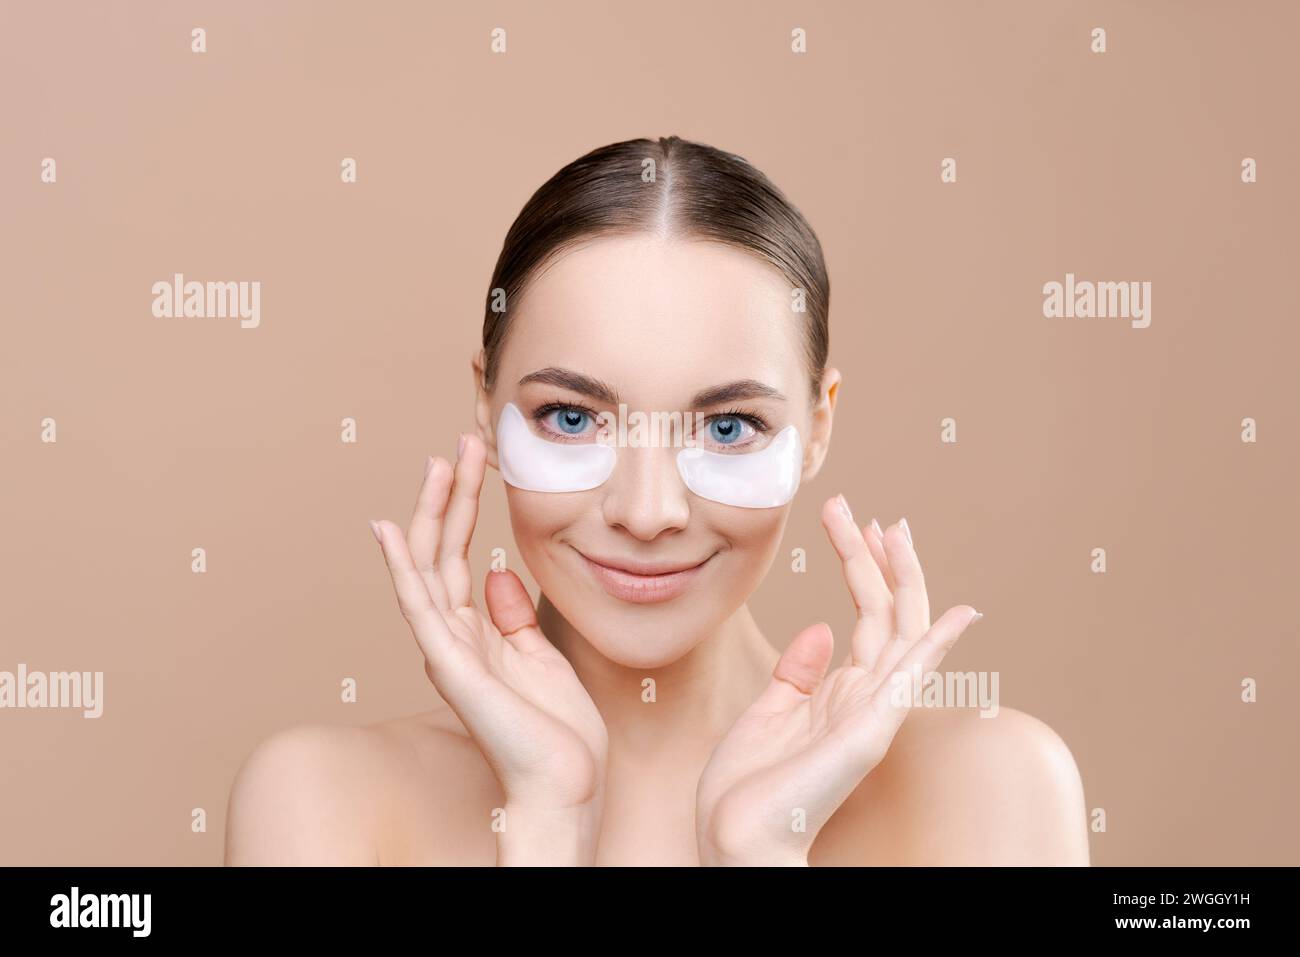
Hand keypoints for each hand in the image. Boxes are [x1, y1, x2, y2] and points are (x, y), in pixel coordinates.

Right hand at [370, 433, 608, 864]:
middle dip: (451, 496)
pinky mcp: (450, 665)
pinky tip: (392, 530)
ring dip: (432, 513)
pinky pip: (419, 607)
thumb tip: (497, 572)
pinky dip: (402, 567)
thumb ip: (514, 616)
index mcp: (475, 633)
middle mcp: (451, 636)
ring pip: (428, 567)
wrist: (565, 783)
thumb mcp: (540, 657)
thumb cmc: (557, 730)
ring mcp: (446, 650)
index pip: (462, 556)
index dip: (466, 507)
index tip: (476, 459)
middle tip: (462, 443)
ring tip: (439, 463)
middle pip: (442, 551)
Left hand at [695, 495, 980, 865]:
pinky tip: (959, 611)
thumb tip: (821, 628)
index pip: (867, 616)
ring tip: (893, 528)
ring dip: (901, 577)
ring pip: (902, 630)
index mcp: (842, 693)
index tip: (853, 522)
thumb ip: (797, 673)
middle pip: (887, 612)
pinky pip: (913, 678)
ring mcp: (873, 713)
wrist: (736, 839)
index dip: (862, 565)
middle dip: (878, 558)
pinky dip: (940, 643)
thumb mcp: (768, 713)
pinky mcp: (870, 730)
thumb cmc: (747, 788)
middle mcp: (866, 697)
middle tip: (867, 511)